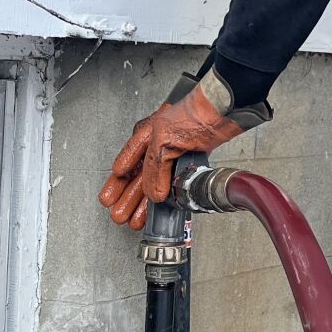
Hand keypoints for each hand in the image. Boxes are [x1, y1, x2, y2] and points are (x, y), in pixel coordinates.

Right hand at [97, 74, 250, 227]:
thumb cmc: (193, 115)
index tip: (109, 198)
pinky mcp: (188, 162)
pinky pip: (171, 185)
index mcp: (146, 135)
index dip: (117, 183)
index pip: (126, 164)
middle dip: (126, 198)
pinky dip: (164, 198)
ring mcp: (173, 155)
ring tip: (133, 218)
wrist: (222, 113)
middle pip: (136, 178)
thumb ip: (155, 169)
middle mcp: (157, 145)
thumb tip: (153, 193)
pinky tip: (159, 208)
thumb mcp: (163, 141)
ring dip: (142, 203)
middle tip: (119, 214)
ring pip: (152, 183)